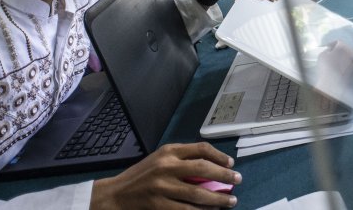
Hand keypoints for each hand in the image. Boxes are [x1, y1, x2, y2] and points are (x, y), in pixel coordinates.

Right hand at [90, 142, 239, 209]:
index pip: (200, 149)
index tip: (231, 164)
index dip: (219, 156)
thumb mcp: (159, 160)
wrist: (114, 196)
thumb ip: (181, 159)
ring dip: (218, 199)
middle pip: (204, 169)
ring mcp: (163, 187)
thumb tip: (212, 167)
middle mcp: (166, 166)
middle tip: (237, 181)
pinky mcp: (159, 206)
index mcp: (168, 152)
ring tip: (230, 202)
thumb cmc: (140, 177)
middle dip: (224, 176)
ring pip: (198, 194)